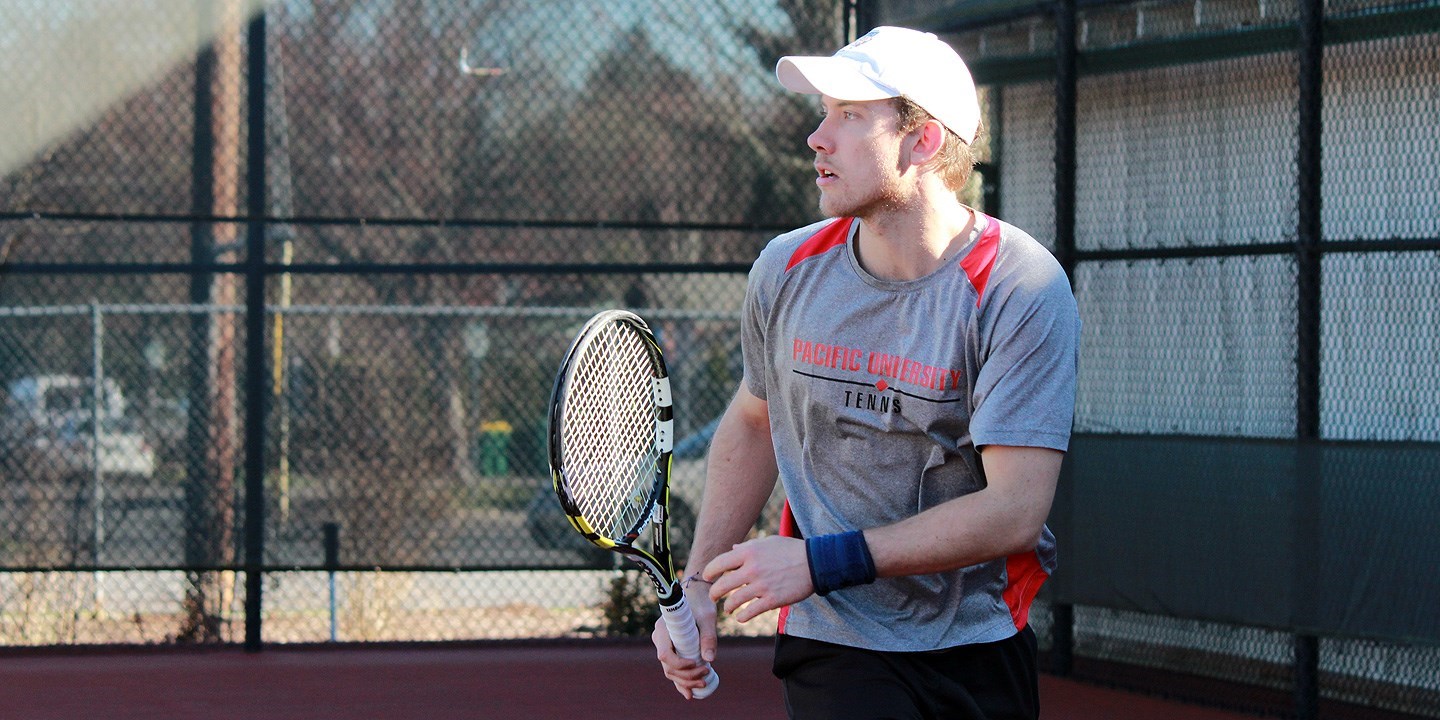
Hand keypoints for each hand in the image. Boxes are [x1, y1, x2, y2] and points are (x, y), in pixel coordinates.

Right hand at [651, 575, 717, 698]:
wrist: (696, 594)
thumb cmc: (701, 602)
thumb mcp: (707, 617)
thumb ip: (708, 636)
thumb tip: (709, 660)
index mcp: (663, 629)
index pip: (665, 655)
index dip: (680, 665)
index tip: (698, 665)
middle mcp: (660, 638)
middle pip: (668, 666)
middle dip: (686, 676)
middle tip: (706, 675)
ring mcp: (664, 645)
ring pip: (670, 671)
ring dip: (685, 681)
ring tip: (704, 683)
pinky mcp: (671, 649)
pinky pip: (673, 669)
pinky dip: (681, 681)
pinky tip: (690, 693)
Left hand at [704, 535, 812, 622]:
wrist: (815, 562)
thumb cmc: (791, 550)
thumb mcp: (768, 542)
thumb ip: (748, 547)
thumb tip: (733, 549)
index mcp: (749, 552)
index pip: (719, 563)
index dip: (709, 572)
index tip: (707, 577)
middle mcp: (752, 569)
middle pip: (722, 585)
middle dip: (714, 593)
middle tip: (713, 597)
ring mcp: (761, 586)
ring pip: (734, 601)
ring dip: (728, 607)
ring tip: (729, 608)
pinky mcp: (772, 600)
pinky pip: (750, 612)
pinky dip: (742, 616)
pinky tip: (742, 616)